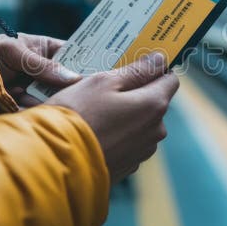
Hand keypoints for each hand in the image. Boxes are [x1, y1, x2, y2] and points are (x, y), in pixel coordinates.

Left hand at [0, 33, 80, 106]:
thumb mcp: (15, 53)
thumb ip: (43, 65)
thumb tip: (74, 77)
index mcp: (44, 50)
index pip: (72, 53)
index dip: (84, 60)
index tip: (98, 68)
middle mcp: (43, 70)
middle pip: (67, 79)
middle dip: (67, 85)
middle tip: (67, 87)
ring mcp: (35, 89)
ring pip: (55, 96)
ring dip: (48, 98)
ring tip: (28, 94)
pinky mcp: (27, 106)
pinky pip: (41, 109)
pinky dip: (35, 109)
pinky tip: (21, 102)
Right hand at [47, 52, 179, 182]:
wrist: (56, 163)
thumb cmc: (77, 115)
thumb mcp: (103, 82)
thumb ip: (136, 70)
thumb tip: (160, 59)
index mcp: (154, 105)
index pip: (170, 79)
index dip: (155, 69)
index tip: (138, 64)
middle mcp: (155, 131)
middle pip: (154, 102)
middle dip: (136, 92)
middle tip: (107, 86)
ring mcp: (142, 151)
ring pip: (140, 123)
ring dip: (126, 115)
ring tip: (96, 111)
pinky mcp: (128, 166)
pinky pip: (128, 142)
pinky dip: (117, 134)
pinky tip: (95, 131)